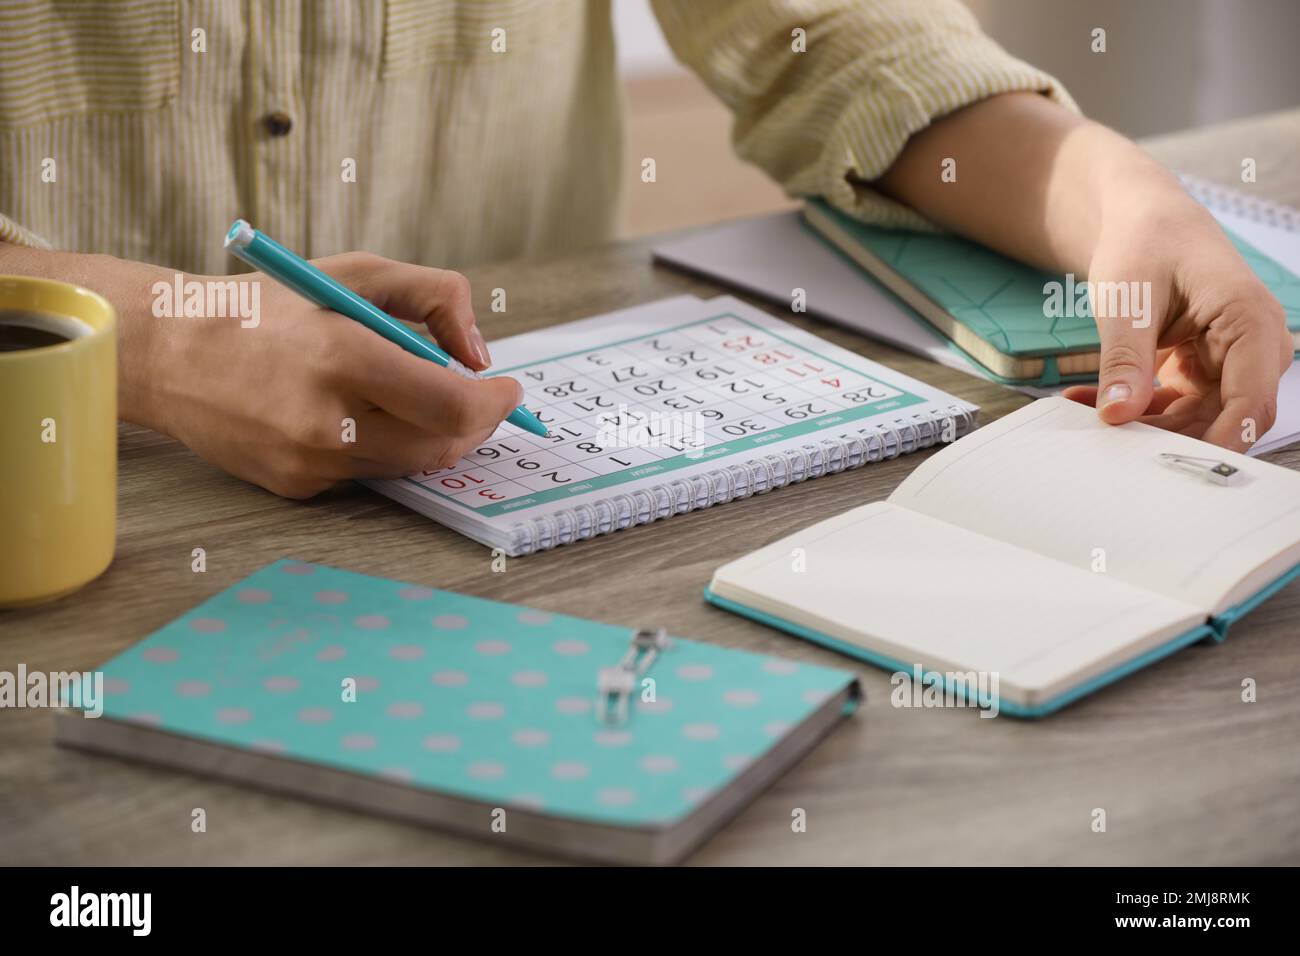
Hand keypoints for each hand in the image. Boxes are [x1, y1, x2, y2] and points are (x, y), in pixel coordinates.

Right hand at [141, 252, 522, 496]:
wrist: (169, 353)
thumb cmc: (269, 306)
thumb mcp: (355, 273)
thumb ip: (435, 298)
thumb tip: (480, 356)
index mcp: (342, 356)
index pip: (449, 405)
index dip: (494, 404)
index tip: (508, 390)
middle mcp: (326, 420)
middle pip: (440, 447)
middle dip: (476, 425)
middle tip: (483, 401)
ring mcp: (309, 462)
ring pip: (409, 465)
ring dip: (434, 436)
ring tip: (425, 400)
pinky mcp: (296, 487)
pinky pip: (369, 474)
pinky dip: (385, 447)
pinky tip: (363, 416)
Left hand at [1061, 191, 1292, 451]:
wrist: (1140, 220)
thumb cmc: (1143, 244)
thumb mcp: (1126, 301)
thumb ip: (1125, 360)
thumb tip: (1118, 416)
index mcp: (1250, 321)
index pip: (1249, 403)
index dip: (1215, 443)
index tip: (1170, 468)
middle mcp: (1253, 345)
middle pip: (1221, 419)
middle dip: (1163, 436)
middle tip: (1105, 443)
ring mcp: (1230, 360)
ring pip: (1195, 418)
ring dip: (1140, 422)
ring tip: (1083, 410)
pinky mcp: (1204, 369)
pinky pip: (1176, 405)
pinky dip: (1134, 406)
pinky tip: (1086, 400)